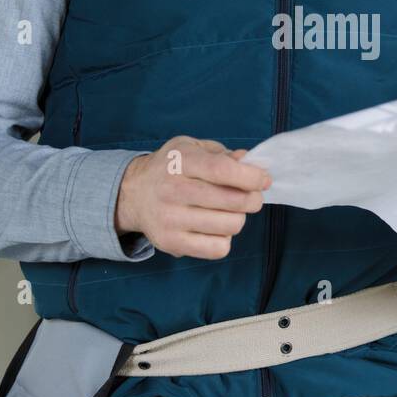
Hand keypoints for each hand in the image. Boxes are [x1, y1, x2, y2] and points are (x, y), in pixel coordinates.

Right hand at [115, 135, 271, 258]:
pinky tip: (216, 228)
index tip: (263, 180)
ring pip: (230, 225)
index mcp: (180, 161)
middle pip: (233, 201)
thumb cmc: (171, 168)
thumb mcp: (192, 148)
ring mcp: (170, 219)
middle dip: (252, 199)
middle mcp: (172, 190)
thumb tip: (249, 162)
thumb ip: (222, 154)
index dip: (251, 176)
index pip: (222, 170)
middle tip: (251, 197)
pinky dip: (225, 239)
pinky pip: (217, 248)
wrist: (133, 193)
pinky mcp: (171, 242)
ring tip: (229, 211)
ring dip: (238, 218)